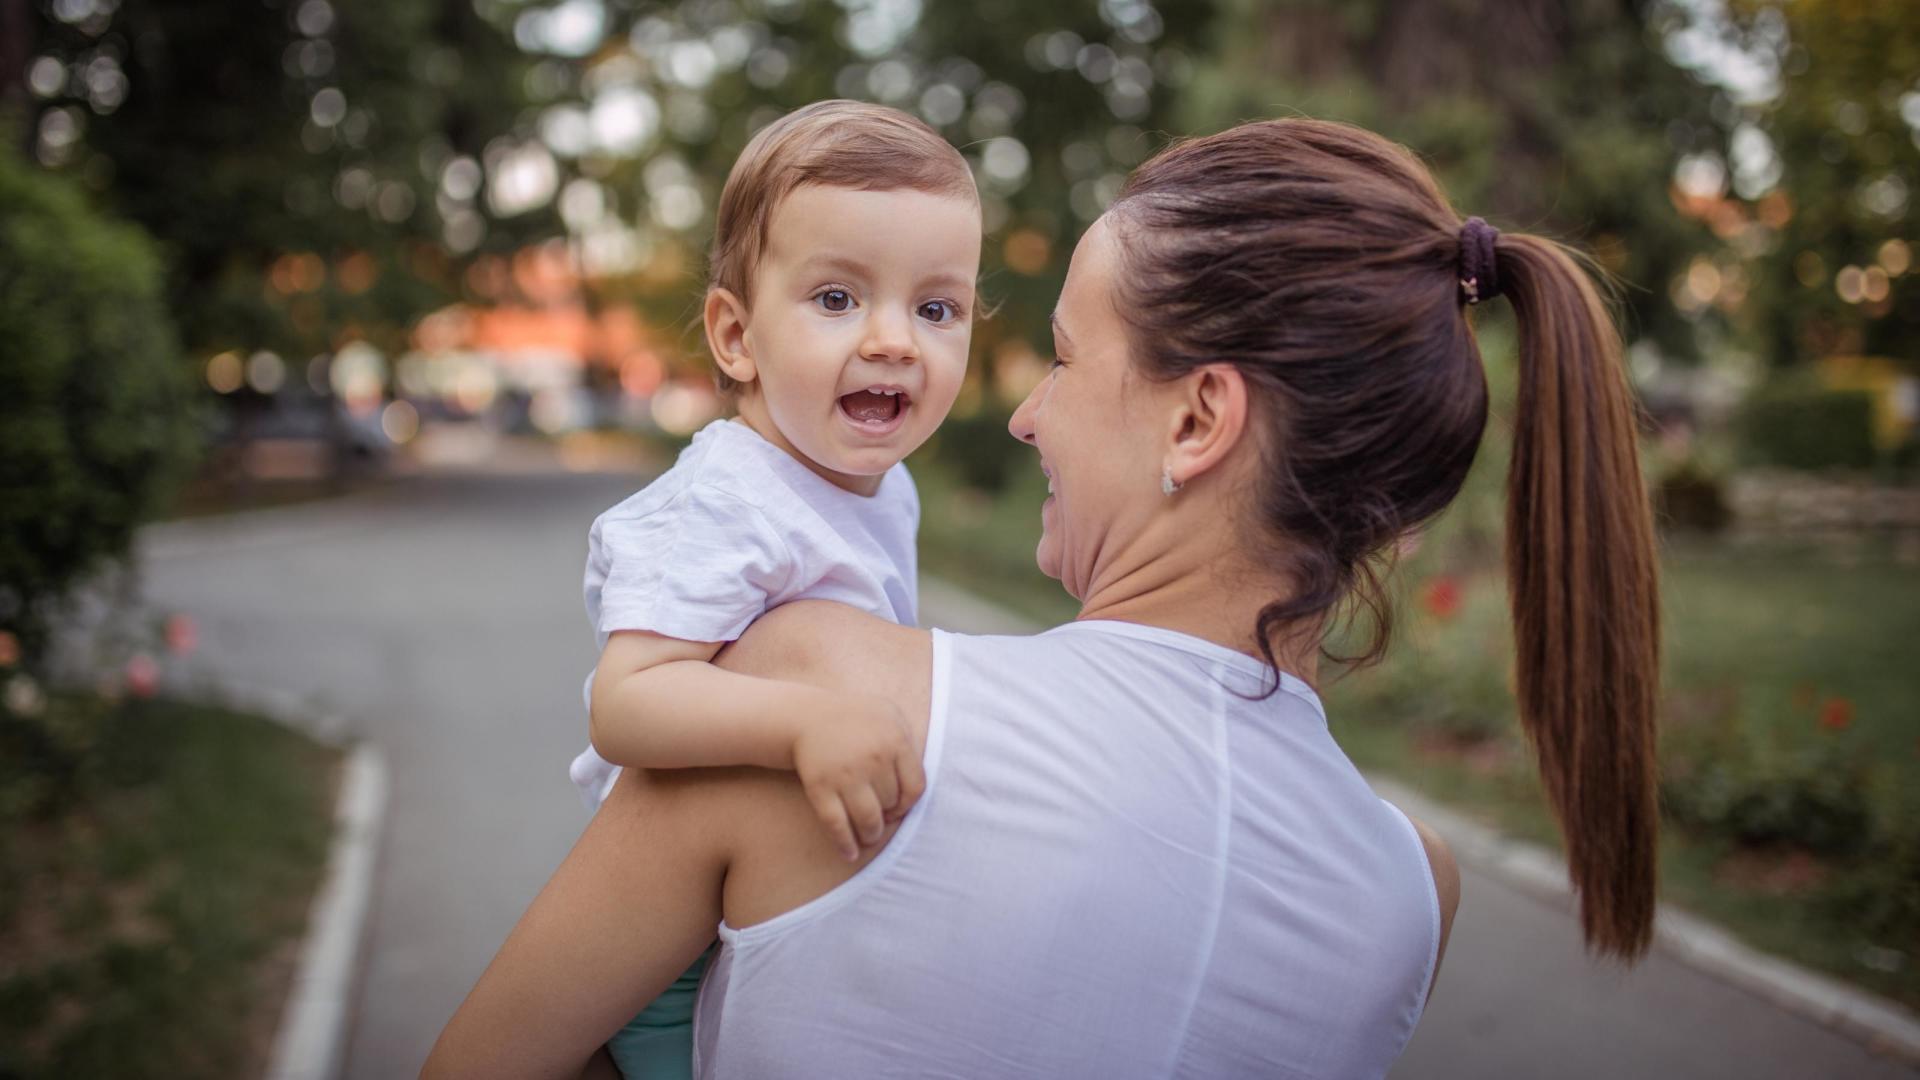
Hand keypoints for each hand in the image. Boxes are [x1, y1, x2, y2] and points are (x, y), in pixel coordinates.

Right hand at [791, 694, 925, 860]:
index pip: (916, 787)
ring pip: (869, 820)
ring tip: (869, 837)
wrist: (806, 716)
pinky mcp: (820, 787)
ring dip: (871, 835)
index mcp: (895, 740)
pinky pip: (837, 824)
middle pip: (891, 804)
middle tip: (880, 819)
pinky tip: (849, 853)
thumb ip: (909, 744)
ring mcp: (846, 774)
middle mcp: (874, 758)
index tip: (898, 808)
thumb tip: (917, 786)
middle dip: (887, 816)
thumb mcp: (889, 716)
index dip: (908, 805)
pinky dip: (844, 844)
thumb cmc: (855, 719)